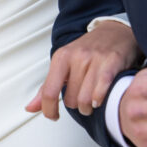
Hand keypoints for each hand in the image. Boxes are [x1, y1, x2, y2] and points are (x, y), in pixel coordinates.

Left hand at [26, 20, 141, 120]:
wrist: (115, 31)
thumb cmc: (89, 49)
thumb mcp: (64, 64)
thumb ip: (47, 87)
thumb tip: (30, 107)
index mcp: (62, 56)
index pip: (49, 92)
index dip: (49, 110)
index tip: (53, 116)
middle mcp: (77, 56)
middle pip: (70, 100)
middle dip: (75, 105)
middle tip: (80, 98)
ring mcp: (95, 59)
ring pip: (86, 100)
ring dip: (89, 107)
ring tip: (92, 100)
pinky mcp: (112, 62)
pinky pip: (101, 91)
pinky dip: (100, 100)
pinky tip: (100, 98)